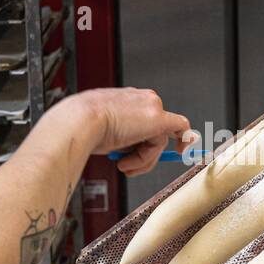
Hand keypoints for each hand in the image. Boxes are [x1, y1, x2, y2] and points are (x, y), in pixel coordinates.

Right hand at [73, 87, 190, 175]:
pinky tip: (181, 152)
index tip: (137, 151)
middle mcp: (140, 98)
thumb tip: (124, 151)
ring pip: (159, 139)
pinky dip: (183, 142)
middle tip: (126, 166)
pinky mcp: (158, 118)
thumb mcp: (100, 129)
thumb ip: (117, 136)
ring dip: (143, 159)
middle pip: (153, 130)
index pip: (142, 118)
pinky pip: (181, 129)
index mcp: (124, 98)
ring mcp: (151, 106)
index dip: (142, 139)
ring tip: (124, 164)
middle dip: (141, 153)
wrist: (80, 121)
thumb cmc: (83, 125)